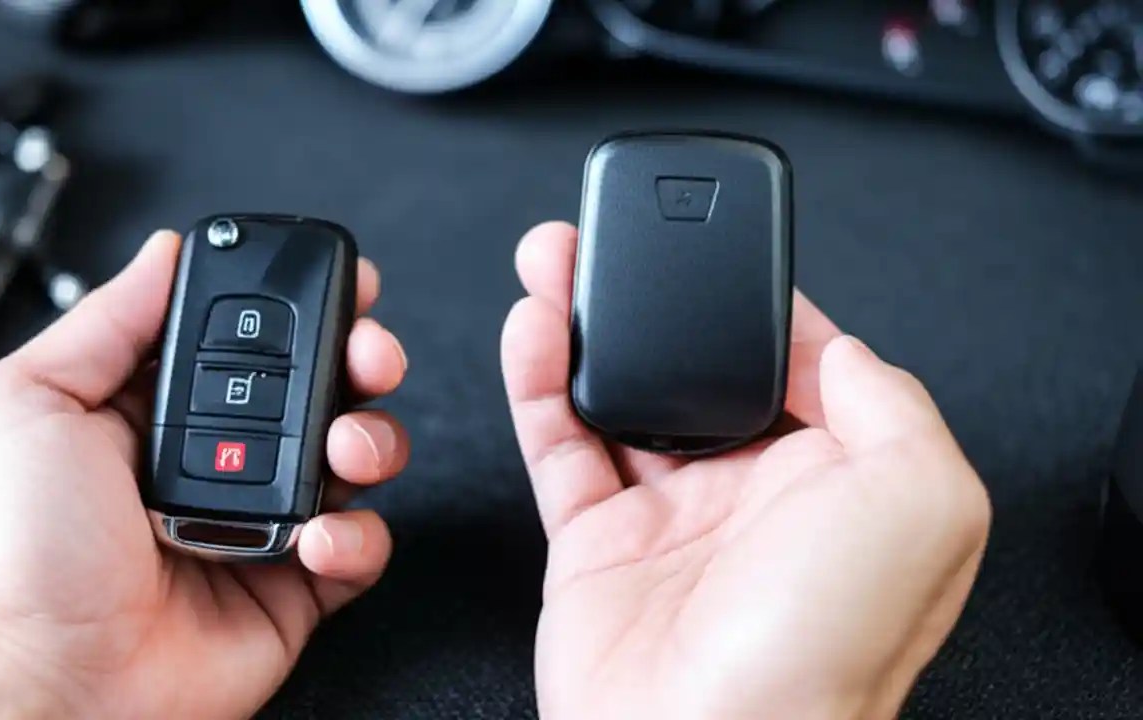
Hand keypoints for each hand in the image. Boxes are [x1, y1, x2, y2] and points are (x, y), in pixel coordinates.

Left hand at [0, 231, 409, 718]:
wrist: (55, 684)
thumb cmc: (24, 555)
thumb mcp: (31, 404)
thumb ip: (107, 320)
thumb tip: (167, 252)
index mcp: (160, 409)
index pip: (250, 338)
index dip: (302, 303)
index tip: (341, 280)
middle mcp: (221, 459)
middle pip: (322, 387)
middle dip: (363, 358)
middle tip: (372, 354)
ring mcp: (264, 521)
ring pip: (356, 458)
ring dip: (371, 441)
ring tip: (347, 453)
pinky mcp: (297, 585)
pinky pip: (361, 547)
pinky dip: (358, 538)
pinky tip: (318, 541)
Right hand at [501, 222, 990, 719]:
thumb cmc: (823, 649)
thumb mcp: (921, 500)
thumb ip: (891, 399)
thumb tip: (838, 344)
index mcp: (839, 482)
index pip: (799, 360)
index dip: (758, 300)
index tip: (719, 248)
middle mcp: (754, 497)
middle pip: (696, 368)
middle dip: (656, 300)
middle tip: (615, 240)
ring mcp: (670, 518)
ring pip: (619, 394)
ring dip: (584, 322)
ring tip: (553, 261)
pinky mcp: (594, 543)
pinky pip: (558, 444)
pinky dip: (536, 380)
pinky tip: (530, 328)